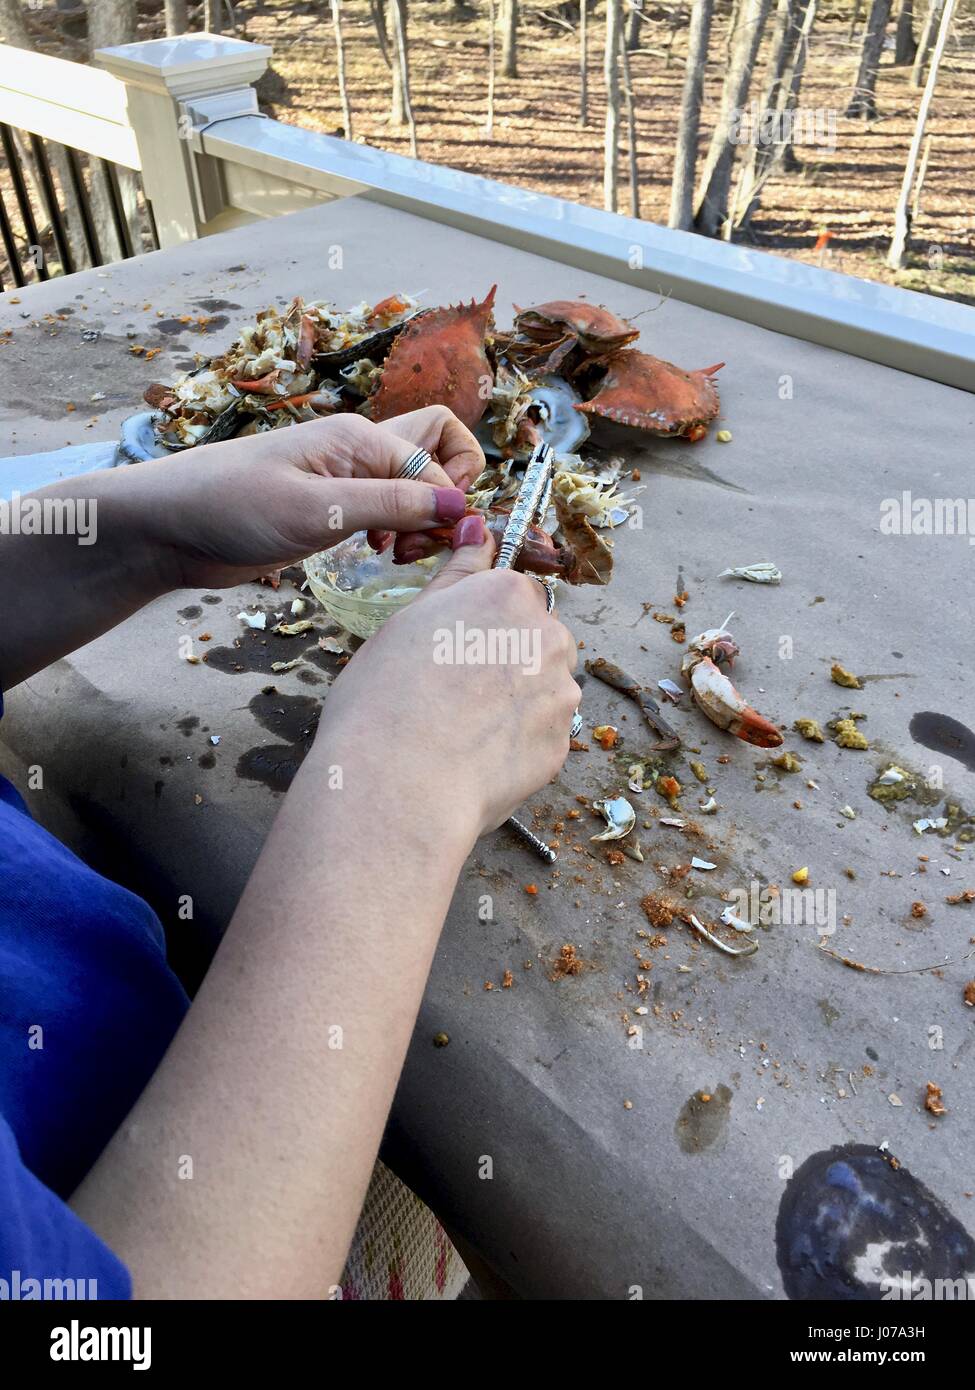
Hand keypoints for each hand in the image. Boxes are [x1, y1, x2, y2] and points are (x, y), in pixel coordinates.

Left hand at [134, 406, 485, 589]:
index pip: (438, 460)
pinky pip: (385, 512)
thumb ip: (392, 505)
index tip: (430, 543)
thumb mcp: (319, 510)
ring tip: (395, 555)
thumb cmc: (232, 507)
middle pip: (434, 455)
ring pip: (412, 489)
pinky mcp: (331, 510)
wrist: (169, 527)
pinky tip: (375, 556)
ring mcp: (345, 482)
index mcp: (360, 439)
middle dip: (445, 497)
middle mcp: (359, 453)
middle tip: (421, 542)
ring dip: (419, 521)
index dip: (447, 503)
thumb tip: (460, 505)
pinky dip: (395, 533)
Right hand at [319, 516, 580, 838]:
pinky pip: (540, 736)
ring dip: (512, 702)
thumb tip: (479, 527)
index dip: (475, 621)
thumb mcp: (409, 618)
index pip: (509, 593)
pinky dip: (514, 744)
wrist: (397, 786)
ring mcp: (561, 696)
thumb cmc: (386, 698)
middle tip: (447, 689)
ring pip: (541, 688)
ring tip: (458, 727)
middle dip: (502, 659)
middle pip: (533, 639)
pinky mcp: (561, 747)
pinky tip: (472, 755)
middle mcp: (548, 638)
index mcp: (509, 595)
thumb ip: (457, 575)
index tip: (450, 645)